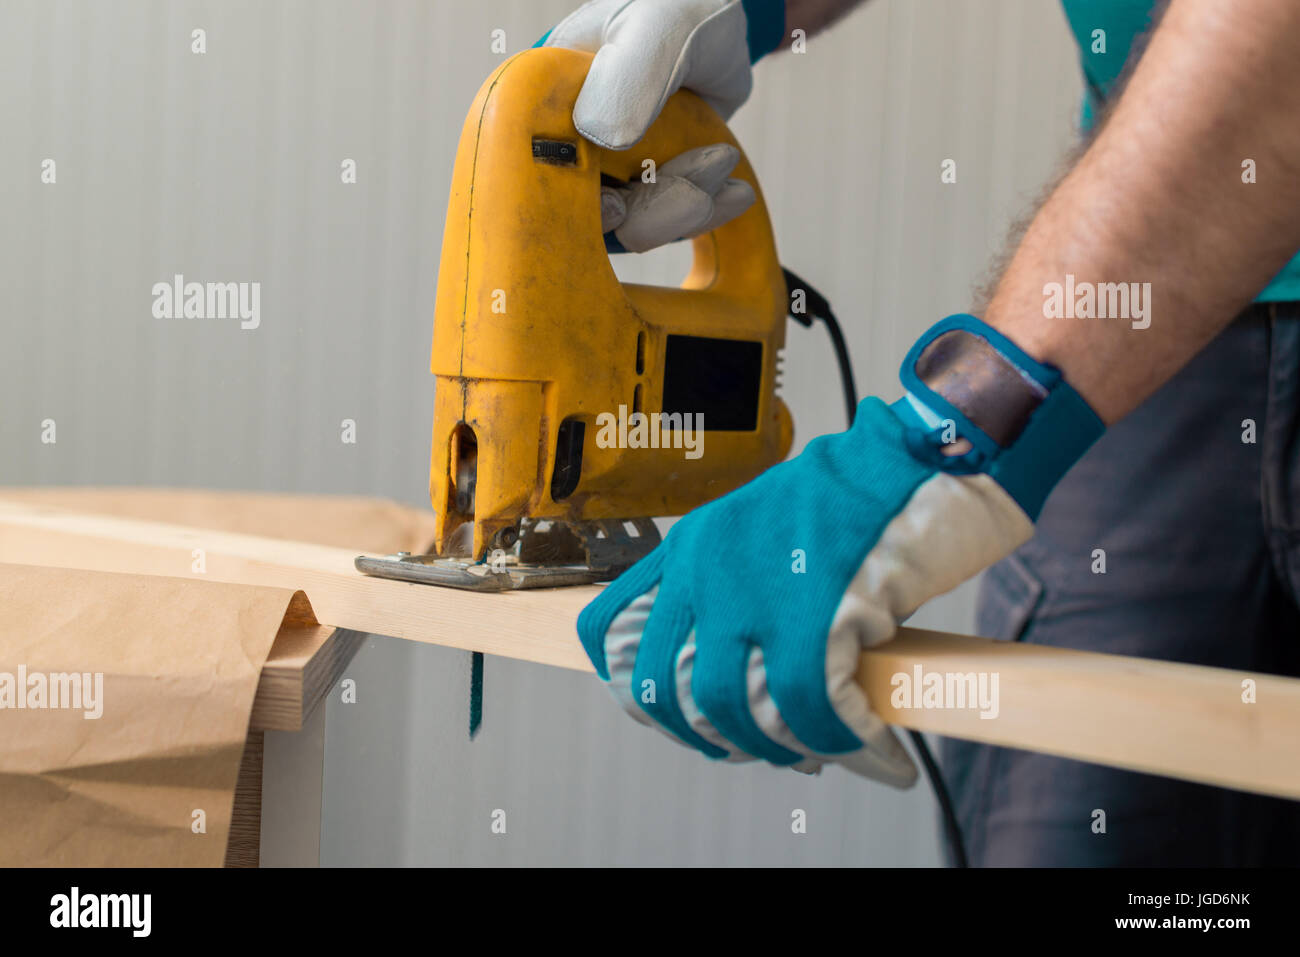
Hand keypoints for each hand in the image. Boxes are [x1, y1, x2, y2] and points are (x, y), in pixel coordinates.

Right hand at [545, 0, 772, 250]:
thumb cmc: (678, 6)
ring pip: (632, 222)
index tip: (617, 205)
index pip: (536, 169)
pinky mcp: (645, 181)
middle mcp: (568, 139)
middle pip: (588, 212)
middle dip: (647, 213)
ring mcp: (608, 165)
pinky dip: (703, 211)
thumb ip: (627, 75)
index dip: (569, 203)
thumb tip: (599, 135)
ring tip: (722, 164)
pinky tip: (735, 193)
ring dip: (684, 208)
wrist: (719, 20)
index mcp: (543, 100)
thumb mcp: (653, 27)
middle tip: (699, 196)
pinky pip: (665, 218)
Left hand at [577, 315, 1104, 781]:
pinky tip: (865, 746)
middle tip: (754, 746)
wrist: (922, 455)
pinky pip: (806, 708)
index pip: (610, 628)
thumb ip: (738, 593)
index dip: (635, 691)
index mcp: (691, 545)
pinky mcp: (814, 613)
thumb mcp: (767, 534)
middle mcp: (708, 567)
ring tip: (816, 750)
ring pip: (730, 706)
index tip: (674, 718)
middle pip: (665, 686)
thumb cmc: (857, 499)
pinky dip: (835, 740)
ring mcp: (756, 590)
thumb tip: (741, 676)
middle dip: (706, 735)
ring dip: (774, 746)